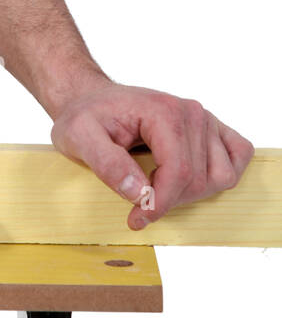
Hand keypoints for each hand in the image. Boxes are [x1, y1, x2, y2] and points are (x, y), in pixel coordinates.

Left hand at [49, 81, 254, 229]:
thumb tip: (140, 193)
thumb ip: (107, 165)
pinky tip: (188, 178)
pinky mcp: (211, 127)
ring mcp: (204, 118)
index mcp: (162, 111)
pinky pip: (238, 155)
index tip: (136, 219)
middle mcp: (191, 112)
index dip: (159, 204)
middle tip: (139, 200)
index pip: (178, 172)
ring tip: (159, 186)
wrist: (90, 99)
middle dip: (169, 200)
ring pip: (221, 176)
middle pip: (198, 179)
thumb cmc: (86, 116)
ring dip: (192, 192)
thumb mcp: (79, 137)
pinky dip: (218, 175)